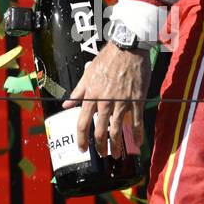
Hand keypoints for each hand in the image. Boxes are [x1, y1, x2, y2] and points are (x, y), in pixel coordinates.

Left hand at [63, 42, 149, 157]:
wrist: (127, 48)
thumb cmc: (106, 59)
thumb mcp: (88, 74)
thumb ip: (78, 91)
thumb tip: (66, 104)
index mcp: (92, 95)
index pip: (83, 123)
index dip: (81, 139)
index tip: (82, 149)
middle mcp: (105, 101)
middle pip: (100, 131)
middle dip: (100, 146)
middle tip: (102, 154)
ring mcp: (122, 102)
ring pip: (117, 130)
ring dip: (117, 145)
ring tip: (116, 154)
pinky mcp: (137, 100)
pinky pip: (137, 122)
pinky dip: (137, 135)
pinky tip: (137, 144)